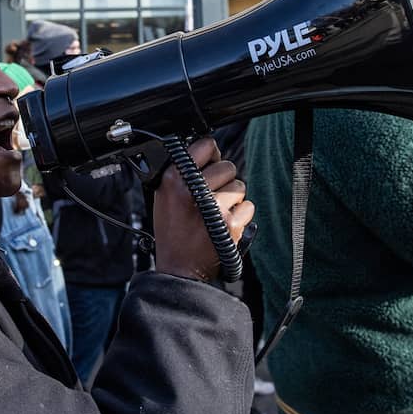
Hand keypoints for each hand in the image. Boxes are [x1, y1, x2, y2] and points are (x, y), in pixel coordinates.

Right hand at [153, 138, 255, 281]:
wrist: (179, 268)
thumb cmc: (172, 231)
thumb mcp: (164, 194)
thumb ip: (183, 171)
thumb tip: (208, 151)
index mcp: (174, 178)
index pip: (206, 145)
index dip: (210, 155)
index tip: (208, 165)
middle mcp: (193, 190)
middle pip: (227, 166)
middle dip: (223, 180)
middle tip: (210, 197)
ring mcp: (213, 207)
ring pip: (239, 186)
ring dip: (232, 198)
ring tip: (216, 212)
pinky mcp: (230, 224)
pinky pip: (248, 206)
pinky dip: (241, 216)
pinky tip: (225, 224)